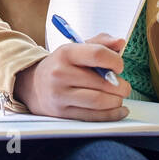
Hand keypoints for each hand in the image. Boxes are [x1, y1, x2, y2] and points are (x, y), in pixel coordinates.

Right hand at [13, 33, 131, 119]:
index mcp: (66, 53)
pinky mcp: (62, 113)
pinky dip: (112, 115)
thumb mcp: (77, 48)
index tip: (119, 67)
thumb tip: (121, 43)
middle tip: (124, 86)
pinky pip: (93, 117)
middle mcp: (60, 74)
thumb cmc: (63, 66)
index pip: (97, 54)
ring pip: (99, 101)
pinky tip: (119, 110)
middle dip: (121, 86)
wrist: (34, 85)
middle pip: (101, 82)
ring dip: (116, 101)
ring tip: (118, 97)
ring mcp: (60, 95)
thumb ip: (101, 42)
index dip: (115, 61)